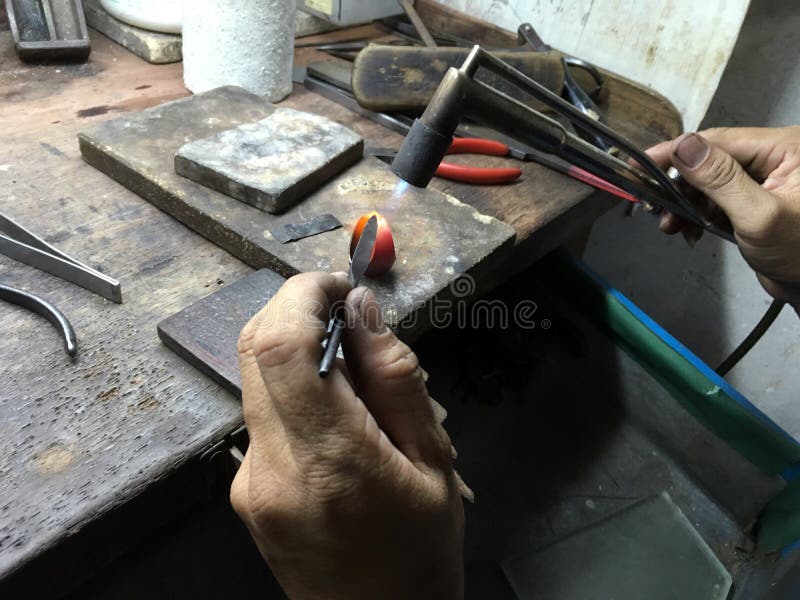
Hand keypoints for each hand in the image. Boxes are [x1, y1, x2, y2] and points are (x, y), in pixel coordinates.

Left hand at [232, 272, 464, 599]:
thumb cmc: (420, 552)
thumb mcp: (433, 462)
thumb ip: (396, 379)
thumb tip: (361, 309)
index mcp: (329, 461)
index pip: (281, 346)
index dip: (303, 295)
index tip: (339, 287)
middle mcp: (270, 468)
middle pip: (254, 350)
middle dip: (295, 309)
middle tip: (347, 315)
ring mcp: (247, 481)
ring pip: (255, 376)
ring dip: (296, 347)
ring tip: (355, 373)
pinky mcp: (242, 489)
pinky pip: (262, 411)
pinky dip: (293, 386)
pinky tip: (337, 411)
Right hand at [647, 126, 799, 305]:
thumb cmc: (799, 253)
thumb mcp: (758, 216)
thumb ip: (721, 179)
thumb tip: (684, 146)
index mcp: (785, 147)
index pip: (719, 140)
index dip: (676, 151)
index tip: (641, 163)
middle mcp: (774, 155)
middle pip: (710, 158)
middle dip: (679, 183)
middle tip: (652, 204)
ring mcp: (763, 177)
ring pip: (708, 179)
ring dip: (685, 202)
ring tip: (669, 224)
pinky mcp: (752, 198)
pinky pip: (715, 196)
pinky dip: (697, 212)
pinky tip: (688, 228)